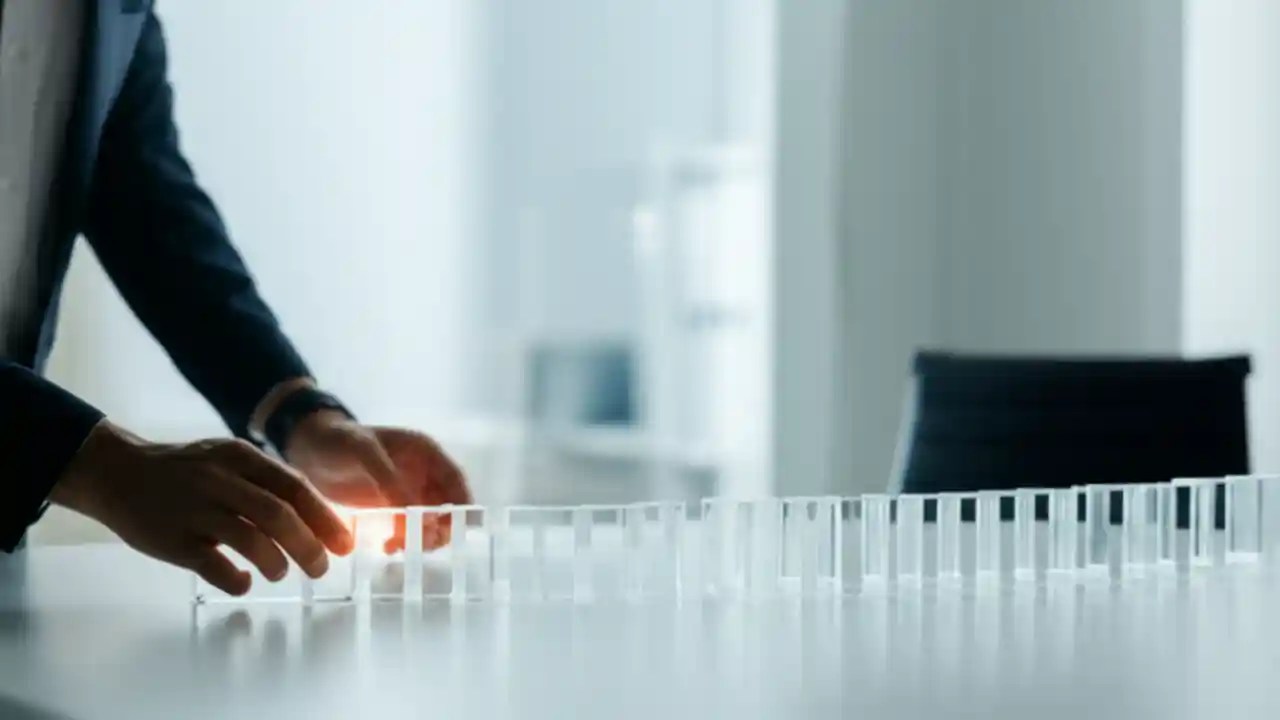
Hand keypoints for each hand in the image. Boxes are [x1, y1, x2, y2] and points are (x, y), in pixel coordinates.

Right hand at [51, 421, 353, 595]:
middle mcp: (220, 479)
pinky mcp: (172, 540)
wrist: (116, 472)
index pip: (295, 487)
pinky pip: (214, 566)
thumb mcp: (227, 460)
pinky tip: (245, 582)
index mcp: (240, 457)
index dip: (324, 518)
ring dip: (276, 562)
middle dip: (309, 545)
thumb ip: (265, 482)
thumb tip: (316, 517)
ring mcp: (195, 509)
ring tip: (281, 572)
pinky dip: (238, 579)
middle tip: (321, 568)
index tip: (344, 543)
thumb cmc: (184, 472)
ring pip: (250, 539)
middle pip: (278, 514)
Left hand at [284, 411, 471, 552]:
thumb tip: (416, 516)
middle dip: (439, 527)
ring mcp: (405, 492)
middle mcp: (421, 474)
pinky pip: (405, 528)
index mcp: (425, 453)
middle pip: (446, 506)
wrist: (306, 447)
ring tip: (395, 545)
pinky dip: (403, 539)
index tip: (456, 529)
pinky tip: (387, 546)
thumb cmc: (338, 440)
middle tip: (419, 543)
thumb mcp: (365, 453)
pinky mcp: (388, 508)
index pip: (455, 481)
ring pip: (428, 521)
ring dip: (420, 537)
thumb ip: (390, 481)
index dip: (461, 505)